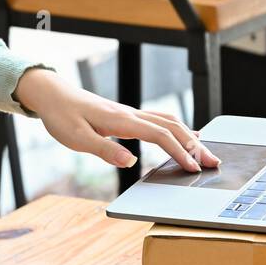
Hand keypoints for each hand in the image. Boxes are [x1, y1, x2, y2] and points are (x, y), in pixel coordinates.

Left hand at [14, 67, 219, 171]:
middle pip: (173, 127)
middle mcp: (130, 114)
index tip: (193, 169)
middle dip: (195, 146)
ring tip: (205, 153)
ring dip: (189, 137)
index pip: (160, 135)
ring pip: (169, 122)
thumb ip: (105, 150)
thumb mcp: (77, 138)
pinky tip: (184, 136)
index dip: (179, 152)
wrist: (52, 96)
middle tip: (213, 163)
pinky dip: (177, 129)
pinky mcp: (126, 116)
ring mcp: (130, 114)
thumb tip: (130, 162)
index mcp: (121, 121)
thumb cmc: (62, 117)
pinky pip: (159, 121)